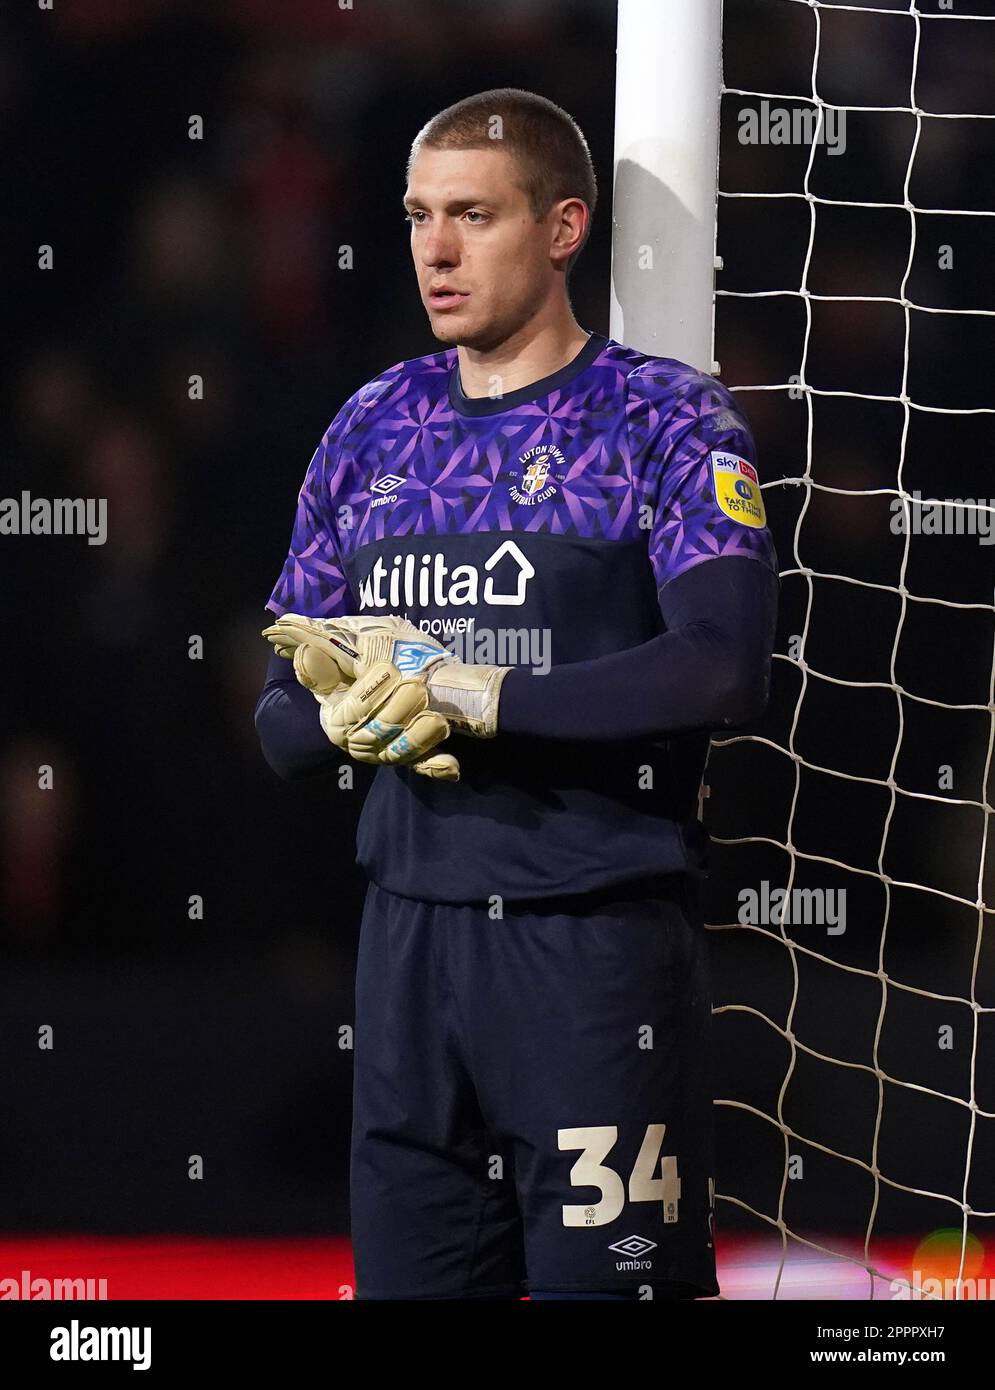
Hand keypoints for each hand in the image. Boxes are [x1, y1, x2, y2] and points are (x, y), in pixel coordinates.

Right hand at [262, 614, 462, 779]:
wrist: (388, 675)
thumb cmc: (362, 664)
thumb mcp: (342, 658)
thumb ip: (324, 662)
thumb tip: (306, 654)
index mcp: (337, 719)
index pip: (353, 711)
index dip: (370, 692)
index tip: (389, 669)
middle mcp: (359, 742)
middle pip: (380, 731)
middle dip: (399, 710)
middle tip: (419, 687)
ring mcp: (387, 752)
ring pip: (402, 750)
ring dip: (420, 737)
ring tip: (438, 719)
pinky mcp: (411, 757)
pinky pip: (422, 765)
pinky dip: (436, 766)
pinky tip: (451, 767)